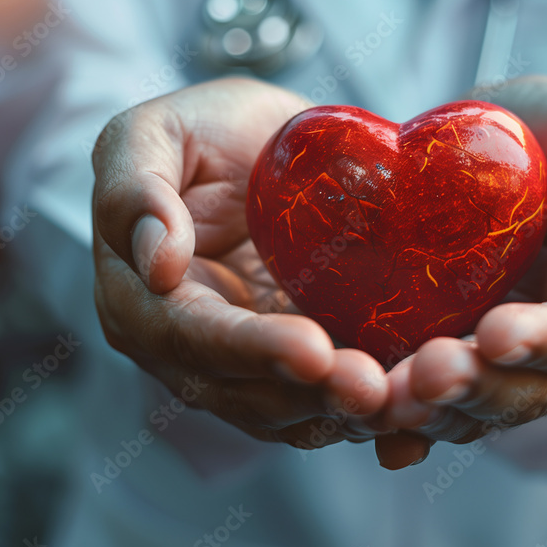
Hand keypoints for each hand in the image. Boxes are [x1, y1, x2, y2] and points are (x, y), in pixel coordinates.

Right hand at [92, 78, 389, 449]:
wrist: (258, 150)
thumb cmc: (199, 133)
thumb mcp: (152, 135)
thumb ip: (134, 188)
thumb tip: (155, 264)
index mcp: (140, 302)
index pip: (193, 339)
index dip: (253, 350)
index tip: (312, 350)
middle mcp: (187, 353)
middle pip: (248, 393)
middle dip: (311, 396)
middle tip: (373, 388)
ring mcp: (244, 369)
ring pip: (291, 413)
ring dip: (345, 413)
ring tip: (400, 402)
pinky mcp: (297, 368)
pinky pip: (328, 402)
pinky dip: (367, 412)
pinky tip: (412, 407)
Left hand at [375, 76, 546, 465]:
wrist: (484, 146)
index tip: (496, 333)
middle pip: (529, 388)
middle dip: (479, 388)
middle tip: (427, 375)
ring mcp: (505, 364)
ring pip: (476, 409)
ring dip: (432, 414)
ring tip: (385, 399)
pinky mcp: (451, 361)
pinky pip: (429, 405)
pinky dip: (406, 429)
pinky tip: (376, 436)